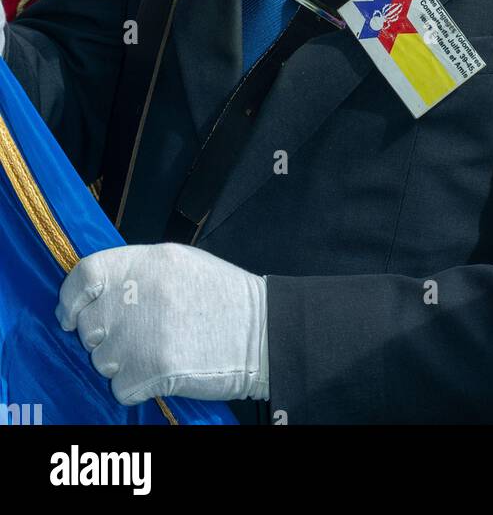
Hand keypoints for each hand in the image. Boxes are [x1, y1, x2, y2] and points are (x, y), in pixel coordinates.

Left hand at [56, 242, 268, 405]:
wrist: (263, 330)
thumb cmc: (223, 297)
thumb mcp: (180, 263)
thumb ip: (137, 273)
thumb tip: (97, 292)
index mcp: (146, 263)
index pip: (85, 274)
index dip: (70, 298)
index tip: (71, 315)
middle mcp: (138, 295)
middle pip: (89, 325)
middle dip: (101, 338)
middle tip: (130, 339)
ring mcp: (143, 334)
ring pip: (101, 361)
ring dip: (121, 364)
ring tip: (155, 353)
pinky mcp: (153, 369)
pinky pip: (120, 388)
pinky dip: (136, 387)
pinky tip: (162, 372)